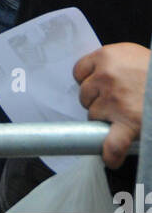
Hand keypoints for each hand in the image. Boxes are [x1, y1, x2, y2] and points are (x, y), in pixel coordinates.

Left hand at [74, 42, 150, 168]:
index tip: (97, 87)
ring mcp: (115, 101)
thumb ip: (112, 62)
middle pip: (85, 94)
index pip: (80, 71)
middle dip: (97, 100)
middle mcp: (107, 77)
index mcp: (107, 56)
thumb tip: (95, 76)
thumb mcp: (132, 54)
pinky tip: (111, 158)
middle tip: (116, 102)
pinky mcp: (129, 123)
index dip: (88, 81)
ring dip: (104, 120)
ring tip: (123, 116)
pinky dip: (110, 154)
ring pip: (94, 116)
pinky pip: (111, 144)